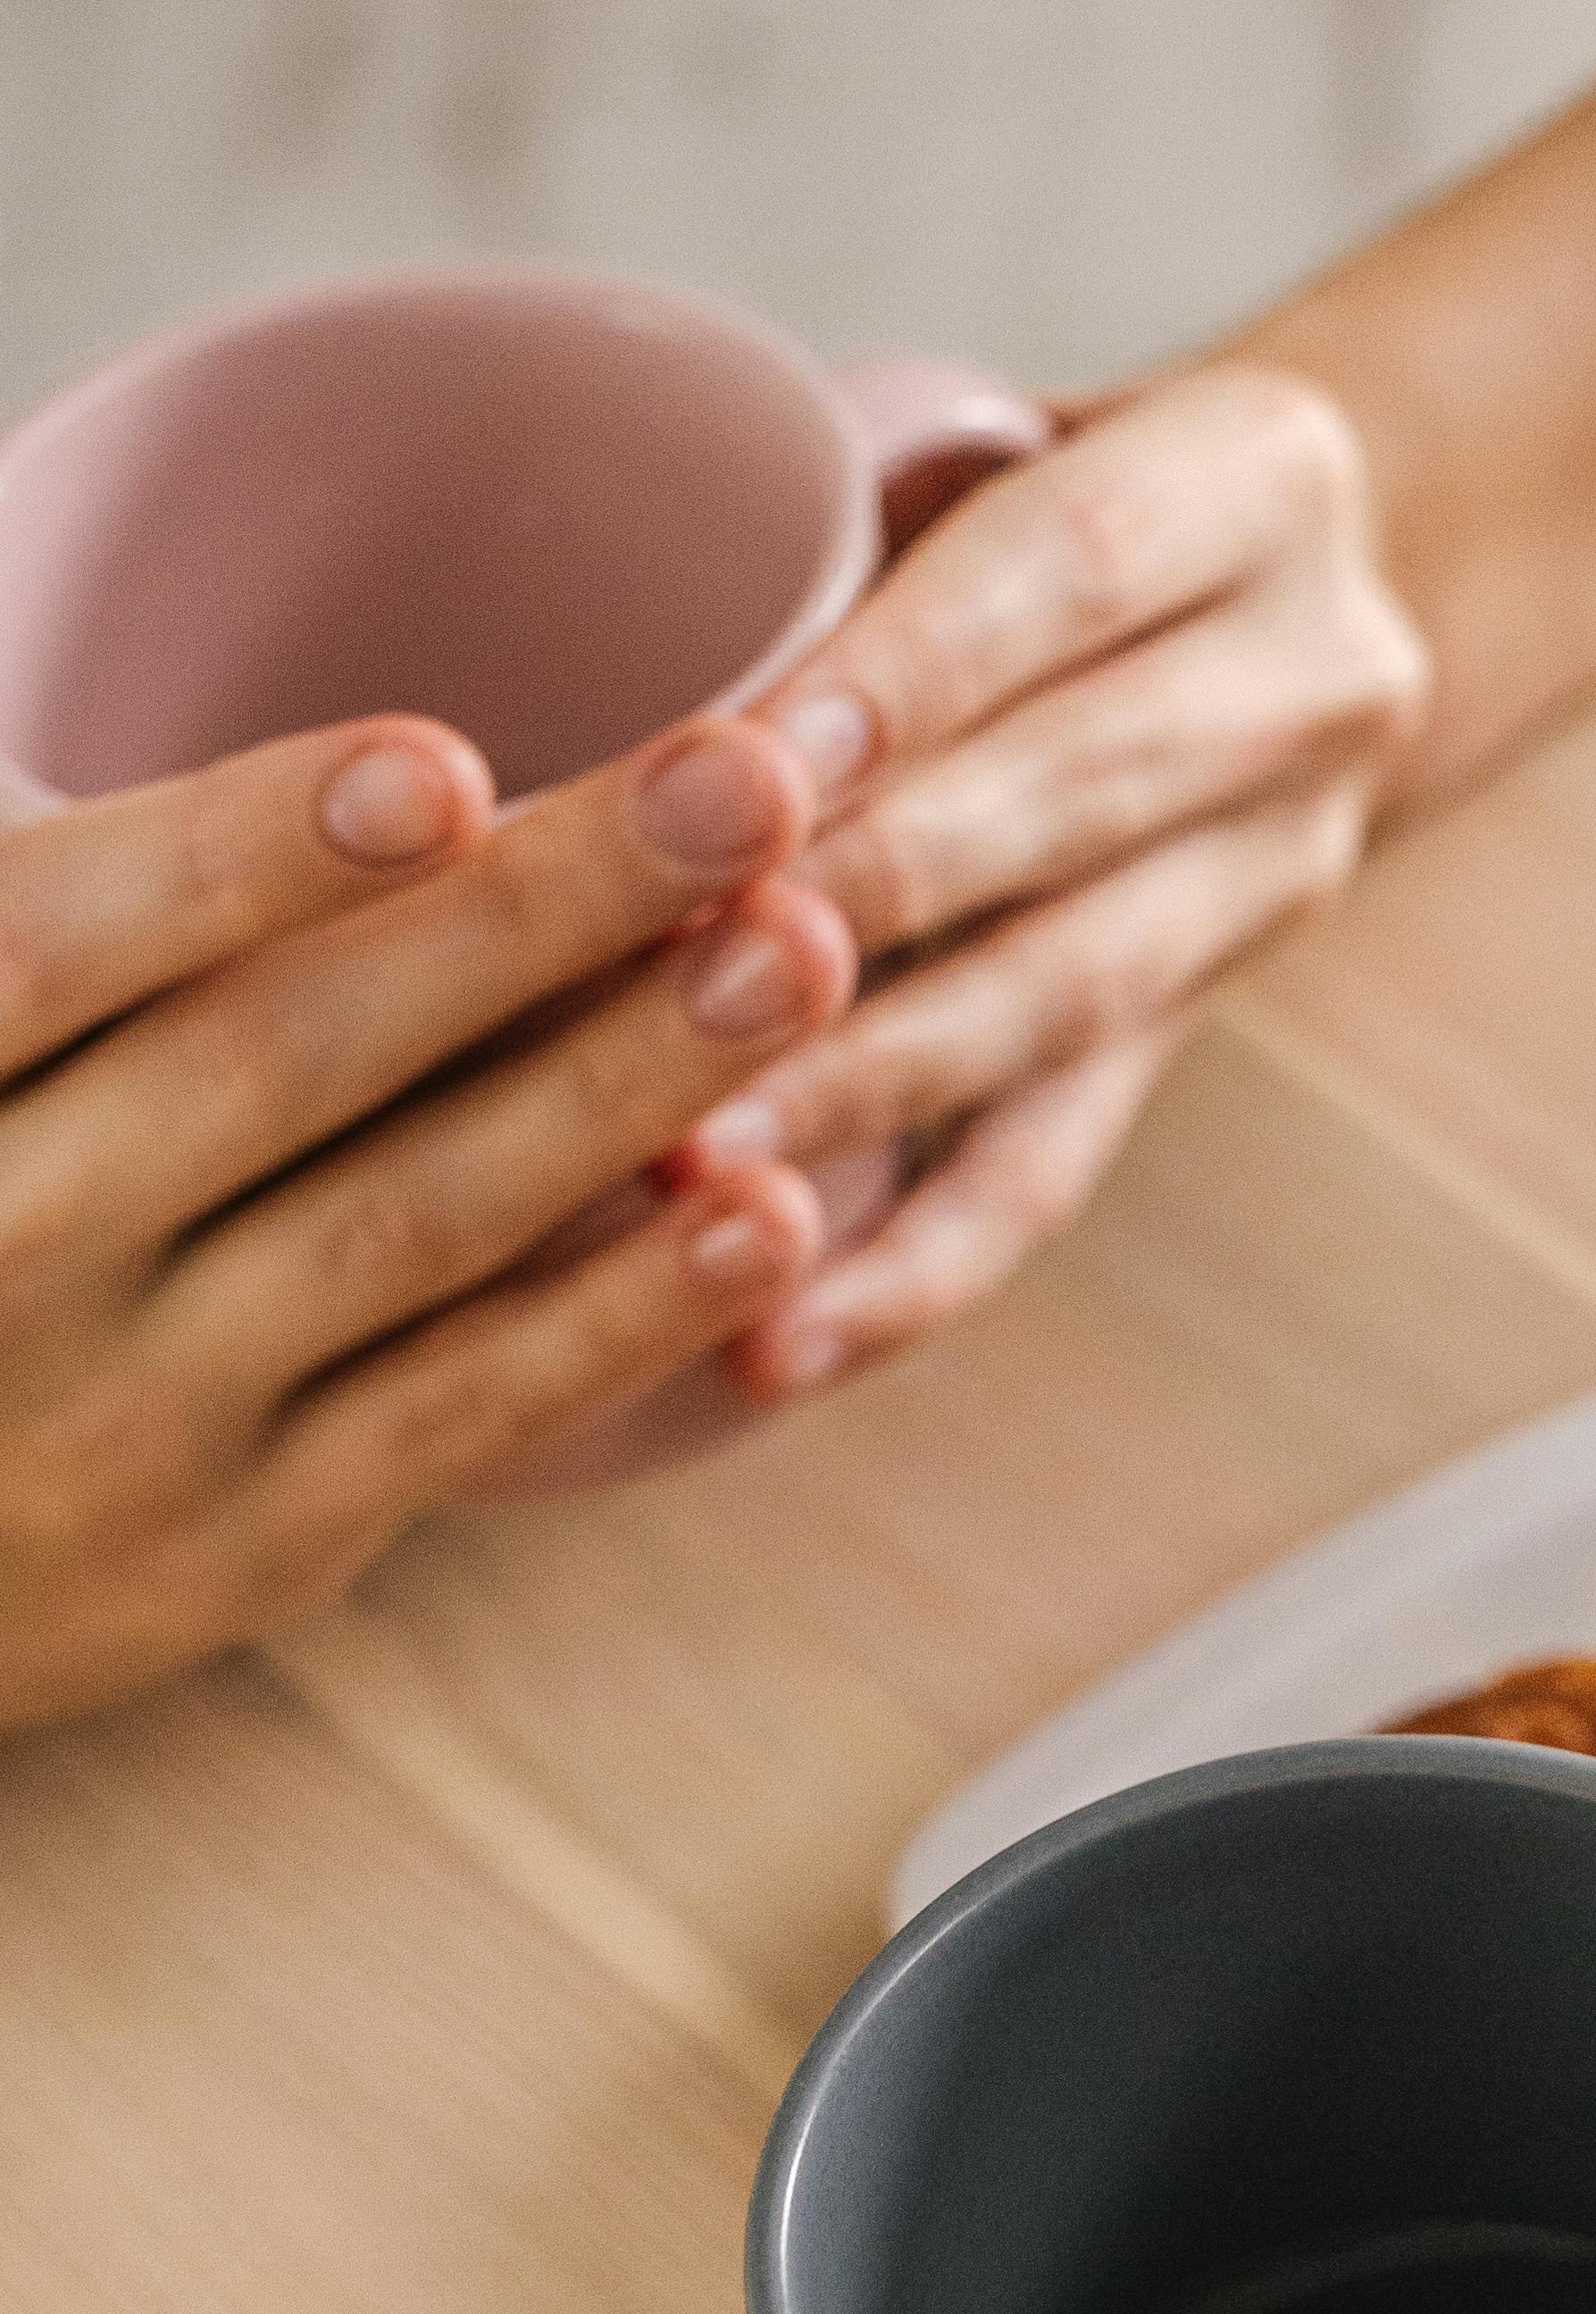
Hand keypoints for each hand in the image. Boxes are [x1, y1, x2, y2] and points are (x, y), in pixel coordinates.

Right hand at [0, 715, 851, 1729]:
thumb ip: (90, 925)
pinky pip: (463, 1408)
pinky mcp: (248, 1545)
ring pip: (407, 1225)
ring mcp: (125, 1415)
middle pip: (286, 1056)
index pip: (56, 943)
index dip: (244, 855)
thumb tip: (404, 772)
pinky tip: (776, 1214)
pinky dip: (622, 1313)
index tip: (445, 768)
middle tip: (749, 781)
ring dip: (624, 1088)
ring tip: (803, 955)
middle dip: (539, 912)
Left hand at [678, 363, 1428, 1406]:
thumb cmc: (1034, 494)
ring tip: (697, 1162)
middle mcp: (1314, 685)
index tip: (747, 748)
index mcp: (1261, 480)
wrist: (1287, 595)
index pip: (1076, 569)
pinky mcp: (1188, 1035)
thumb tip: (586, 662)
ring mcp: (1275, 875)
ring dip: (870, 1081)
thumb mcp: (997, 427)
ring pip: (1067, 994)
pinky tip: (781, 1340)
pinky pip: (1060, 1163)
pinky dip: (918, 1262)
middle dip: (871, 891)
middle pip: (1080, 795)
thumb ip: (844, 514)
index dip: (913, 667)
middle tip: (674, 971)